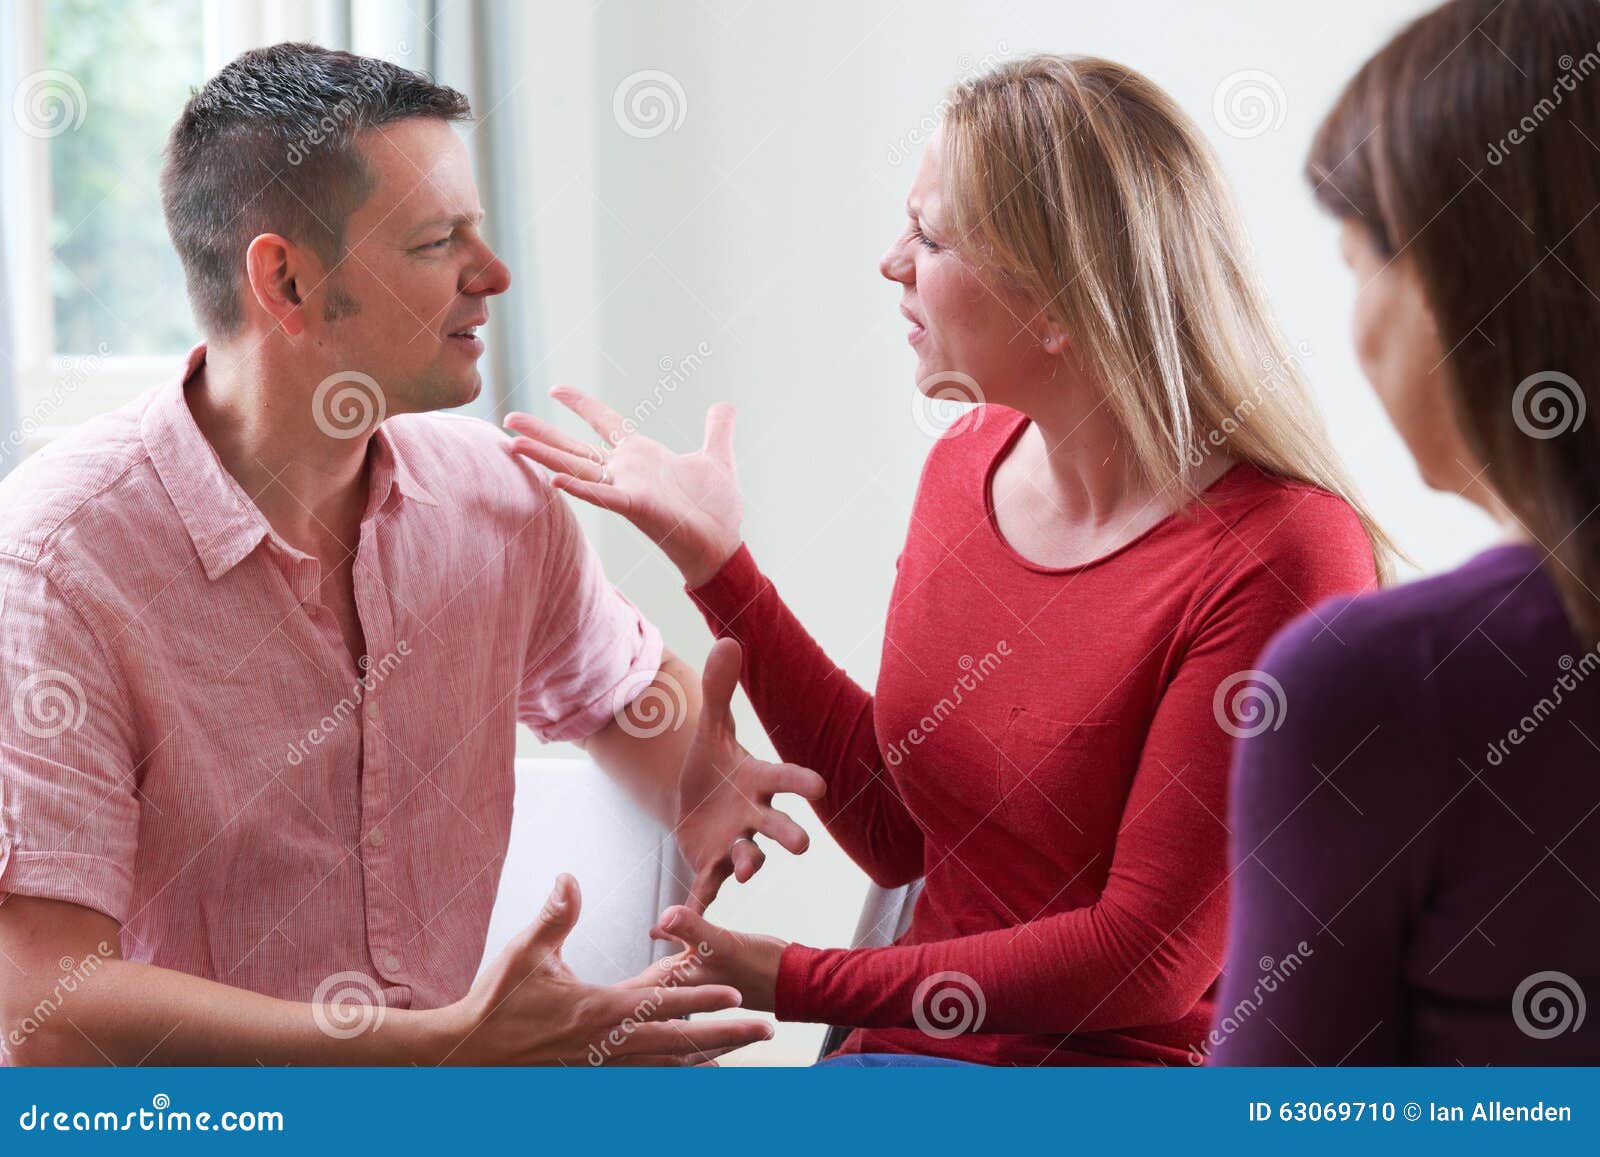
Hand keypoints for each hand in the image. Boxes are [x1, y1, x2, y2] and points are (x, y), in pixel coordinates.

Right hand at [437, 874, 771, 1064]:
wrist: (469, 1054)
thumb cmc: (496, 1001)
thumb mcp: (524, 952)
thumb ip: (555, 915)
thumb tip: (569, 877)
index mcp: (597, 1011)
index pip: (660, 1005)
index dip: (700, 998)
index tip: (736, 995)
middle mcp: (607, 1045)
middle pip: (680, 1042)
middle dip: (726, 1035)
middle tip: (765, 1030)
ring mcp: (603, 1066)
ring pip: (669, 1065)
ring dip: (710, 1056)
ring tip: (744, 1051)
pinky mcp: (595, 1075)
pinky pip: (648, 1077)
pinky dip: (678, 1074)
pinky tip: (700, 1071)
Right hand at [505, 387, 742, 585]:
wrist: (724, 544)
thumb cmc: (717, 508)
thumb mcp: (716, 457)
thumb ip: (717, 429)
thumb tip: (724, 405)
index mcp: (642, 455)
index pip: (604, 422)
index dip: (581, 404)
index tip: (555, 388)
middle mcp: (627, 470)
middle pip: (575, 447)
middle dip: (542, 434)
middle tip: (508, 421)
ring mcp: (628, 488)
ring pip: (578, 468)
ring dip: (545, 457)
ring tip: (513, 444)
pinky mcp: (637, 507)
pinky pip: (603, 496)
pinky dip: (580, 489)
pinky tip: (553, 481)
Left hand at [672, 638, 825, 913]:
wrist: (694, 799)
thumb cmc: (714, 762)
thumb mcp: (711, 728)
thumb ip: (720, 690)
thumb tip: (728, 640)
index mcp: (757, 780)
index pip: (783, 779)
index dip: (800, 783)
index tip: (820, 788)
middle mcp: (752, 816)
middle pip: (775, 826)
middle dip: (788, 834)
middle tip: (802, 845)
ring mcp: (733, 844)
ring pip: (747, 857)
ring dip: (748, 864)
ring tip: (745, 870)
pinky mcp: (709, 865)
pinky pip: (706, 885)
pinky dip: (697, 902)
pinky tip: (684, 915)